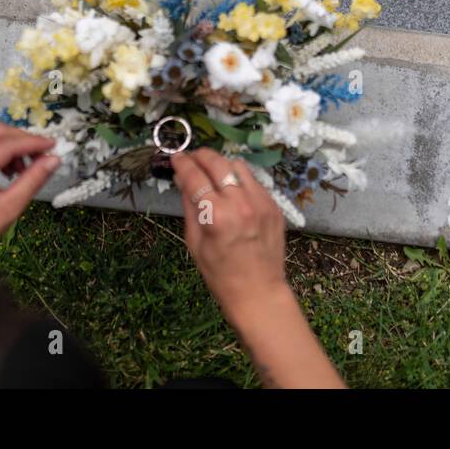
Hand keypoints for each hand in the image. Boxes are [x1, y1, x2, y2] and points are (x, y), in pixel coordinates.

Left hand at [0, 121, 59, 275]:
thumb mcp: (8, 211)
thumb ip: (32, 181)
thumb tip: (53, 159)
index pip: (6, 144)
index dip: (33, 142)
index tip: (54, 145)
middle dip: (23, 139)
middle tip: (41, 157)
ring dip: (11, 142)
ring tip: (23, 167)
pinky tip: (7, 167)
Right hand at [172, 148, 288, 322]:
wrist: (258, 292)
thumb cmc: (220, 274)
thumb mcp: (194, 243)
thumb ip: (190, 206)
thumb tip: (182, 179)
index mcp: (217, 216)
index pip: (195, 177)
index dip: (182, 163)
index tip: (175, 157)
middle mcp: (241, 203)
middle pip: (218, 163)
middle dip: (201, 156)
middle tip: (192, 158)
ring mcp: (261, 202)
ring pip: (239, 166)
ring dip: (222, 165)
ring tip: (213, 173)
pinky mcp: (274, 206)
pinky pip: (254, 182)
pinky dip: (240, 181)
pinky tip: (233, 191)